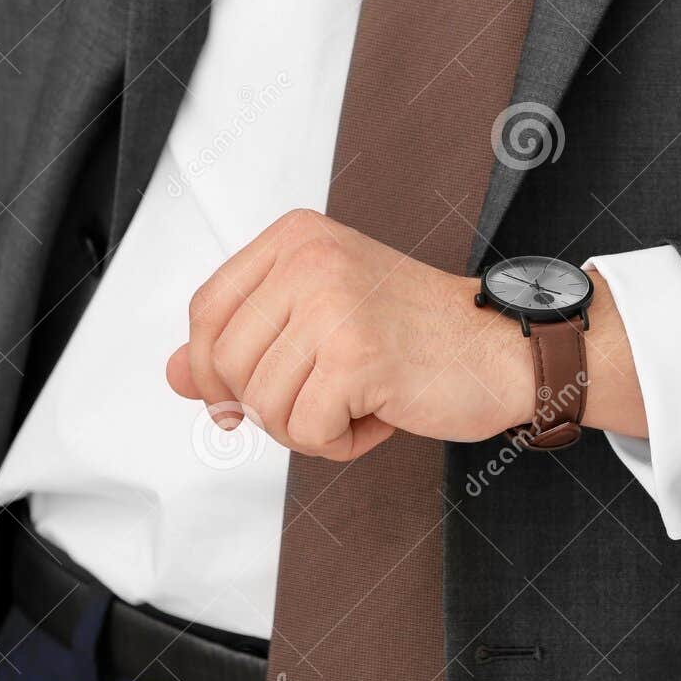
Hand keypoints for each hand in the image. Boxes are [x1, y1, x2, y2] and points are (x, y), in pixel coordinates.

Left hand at [167, 210, 646, 461]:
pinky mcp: (356, 355)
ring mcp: (332, 303)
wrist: (506, 348)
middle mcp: (309, 259)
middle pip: (226, 363)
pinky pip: (304, 429)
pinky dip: (337, 442)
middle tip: (322, 403)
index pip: (206, 310)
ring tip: (358, 405)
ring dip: (306, 428)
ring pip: (263, 404)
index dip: (210, 369)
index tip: (235, 400)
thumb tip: (175, 374)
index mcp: (296, 238)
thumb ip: (247, 340)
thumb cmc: (417, 336)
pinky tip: (379, 416)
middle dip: (266, 407)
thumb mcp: (320, 319)